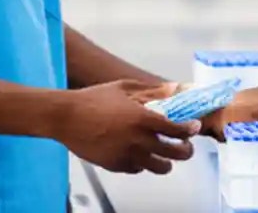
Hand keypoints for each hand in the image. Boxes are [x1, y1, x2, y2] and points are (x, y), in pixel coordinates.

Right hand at [54, 80, 200, 174]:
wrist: (65, 117)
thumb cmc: (92, 99)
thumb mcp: (122, 88)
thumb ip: (151, 90)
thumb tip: (175, 88)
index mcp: (142, 118)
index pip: (178, 129)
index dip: (190, 130)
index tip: (192, 127)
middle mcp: (138, 139)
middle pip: (176, 153)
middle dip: (186, 150)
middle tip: (184, 145)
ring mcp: (128, 155)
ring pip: (161, 167)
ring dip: (166, 161)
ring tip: (164, 154)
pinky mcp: (116, 165)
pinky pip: (138, 169)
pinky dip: (143, 163)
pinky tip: (139, 153)